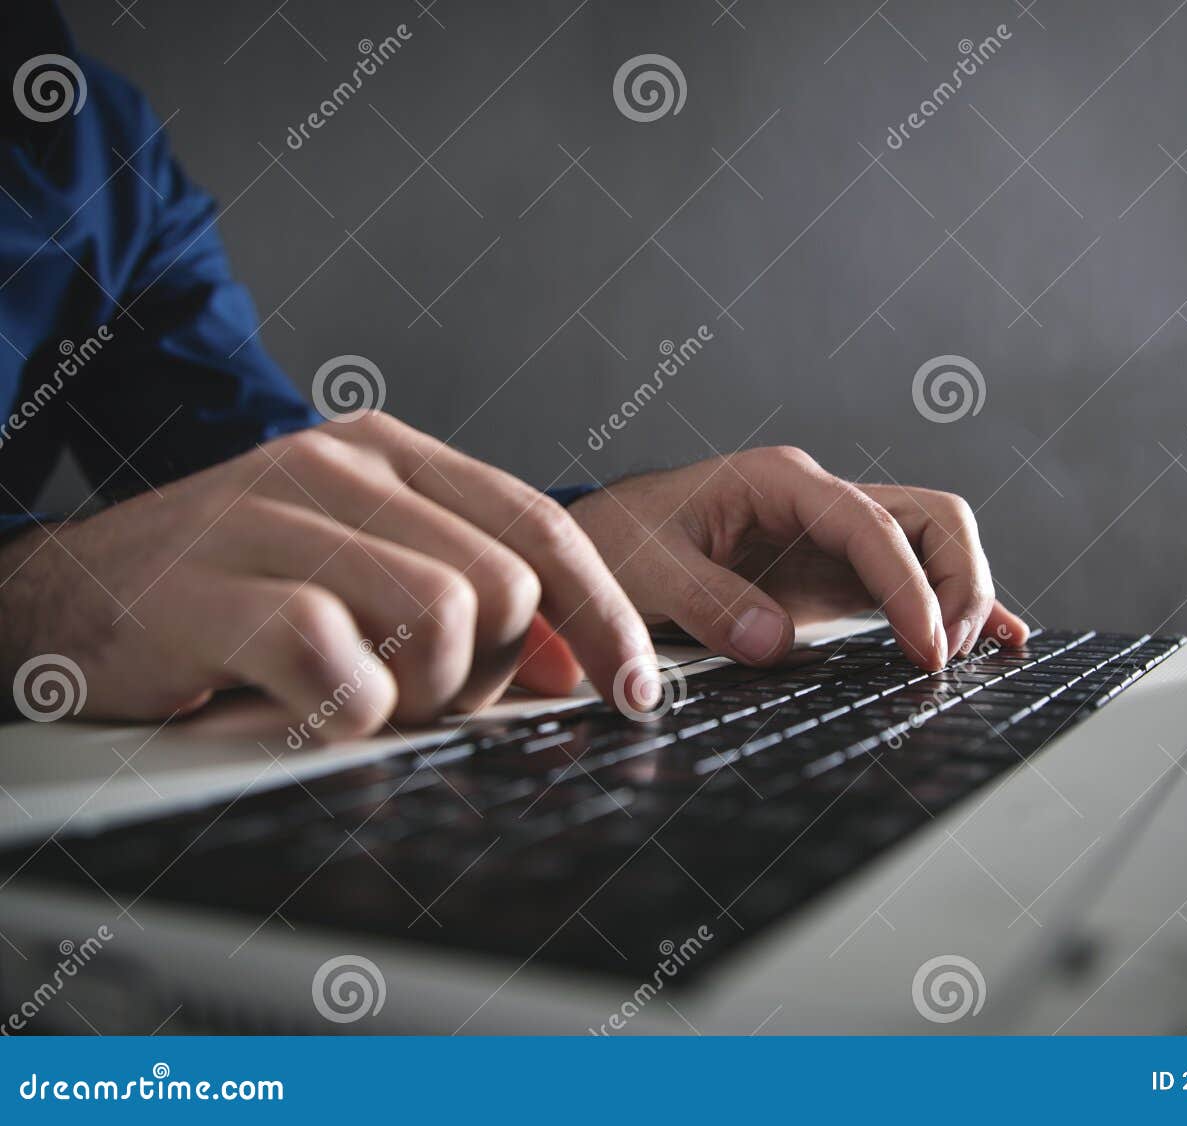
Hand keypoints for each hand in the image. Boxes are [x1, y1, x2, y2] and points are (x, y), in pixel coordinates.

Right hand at [0, 412, 656, 739]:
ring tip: (351, 694)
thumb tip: (568, 666)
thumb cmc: (223, 592)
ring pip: (442, 620)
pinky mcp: (218, 591)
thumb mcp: (356, 572)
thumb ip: (465, 599)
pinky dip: (343, 718)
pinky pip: (347, 675)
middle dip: (483, 670)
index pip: (540, 526)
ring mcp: (273, 517)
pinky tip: (300, 708)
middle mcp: (337, 464)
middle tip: (418, 694)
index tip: (638, 689)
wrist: (58, 599)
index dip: (604, 613)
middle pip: (503, 584)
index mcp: (388, 453)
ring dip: (417, 693)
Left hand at [567, 446, 1027, 670]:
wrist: (604, 543)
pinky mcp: (838, 574)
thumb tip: (776, 641)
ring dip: (961, 595)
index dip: (909, 585)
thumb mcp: (648, 571)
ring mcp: (837, 537)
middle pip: (931, 519)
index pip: (872, 525)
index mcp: (783, 481)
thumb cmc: (621, 542)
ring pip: (935, 546)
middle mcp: (823, 501)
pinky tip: (996, 642)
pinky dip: (954, 608)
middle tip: (942, 658)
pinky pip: (914, 581)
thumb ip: (708, 601)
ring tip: (952, 662)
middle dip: (957, 583)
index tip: (926, 647)